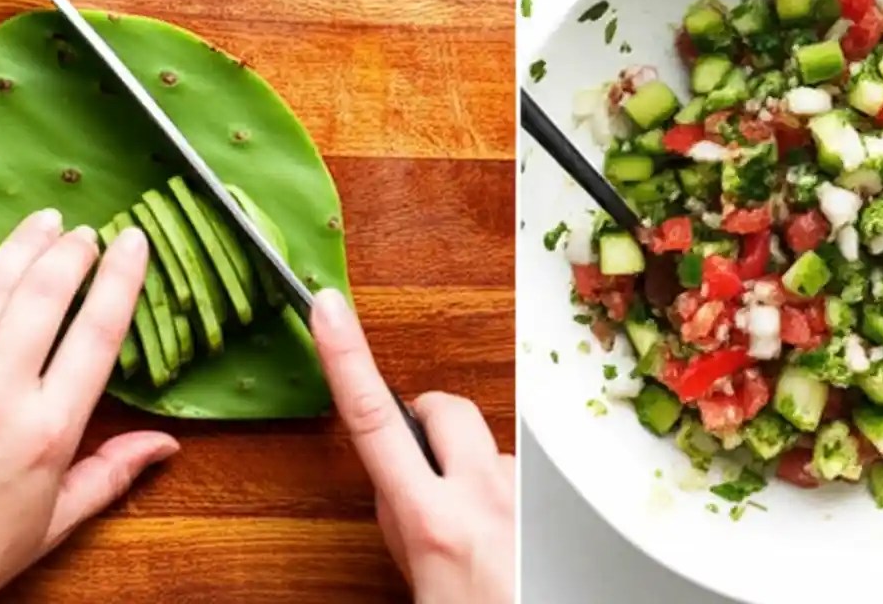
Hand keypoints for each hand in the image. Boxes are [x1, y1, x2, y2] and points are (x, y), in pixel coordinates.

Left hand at [0, 209, 179, 602]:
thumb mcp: (55, 521)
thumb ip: (113, 473)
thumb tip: (165, 445)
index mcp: (49, 431)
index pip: (97, 333)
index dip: (120, 279)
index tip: (132, 243)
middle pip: (44, 297)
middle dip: (71, 253)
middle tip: (86, 232)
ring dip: (20, 250)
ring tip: (42, 223)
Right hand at [310, 289, 513, 603]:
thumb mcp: (420, 587)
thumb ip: (408, 529)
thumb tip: (404, 495)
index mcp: (433, 523)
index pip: (373, 422)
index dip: (345, 358)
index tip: (328, 308)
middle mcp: (484, 496)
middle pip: (440, 408)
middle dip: (422, 419)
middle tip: (416, 464)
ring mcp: (526, 495)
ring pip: (484, 450)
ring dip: (470, 472)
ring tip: (473, 532)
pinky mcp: (554, 504)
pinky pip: (516, 477)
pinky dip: (503, 496)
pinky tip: (506, 538)